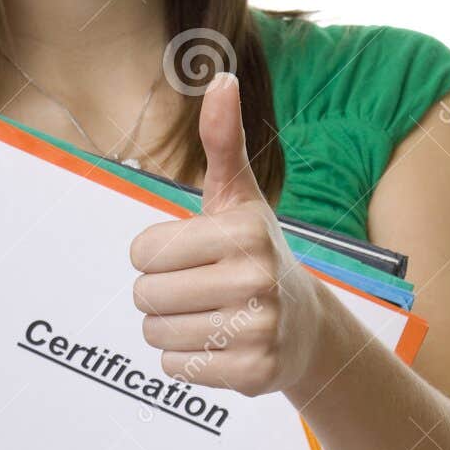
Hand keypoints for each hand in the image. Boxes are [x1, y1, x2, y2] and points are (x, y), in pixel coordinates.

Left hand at [129, 72, 325, 398]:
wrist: (306, 327)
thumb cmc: (256, 252)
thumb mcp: (237, 197)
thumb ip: (222, 140)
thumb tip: (222, 77)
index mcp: (244, 230)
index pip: (143, 251)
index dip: (154, 255)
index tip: (188, 255)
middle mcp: (256, 277)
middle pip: (145, 295)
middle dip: (160, 295)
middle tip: (196, 290)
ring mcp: (259, 328)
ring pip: (156, 335)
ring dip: (171, 329)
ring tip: (207, 317)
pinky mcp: (254, 372)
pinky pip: (177, 369)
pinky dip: (187, 362)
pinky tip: (218, 346)